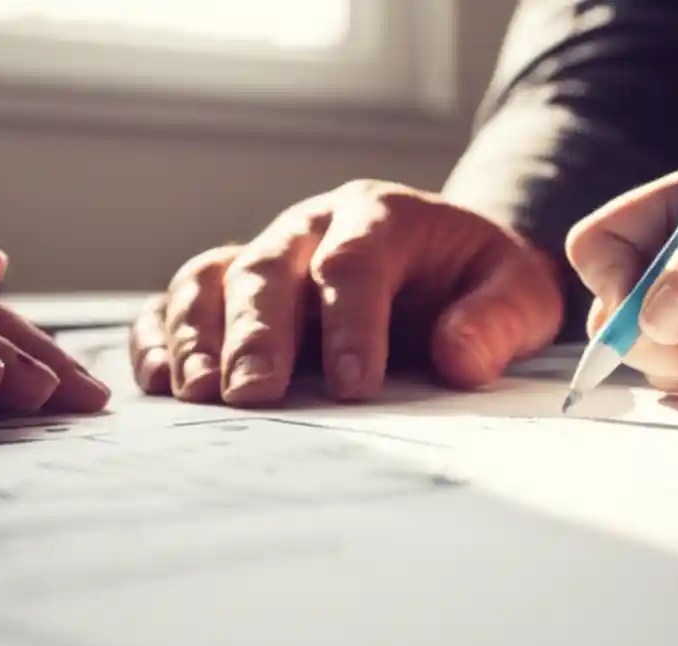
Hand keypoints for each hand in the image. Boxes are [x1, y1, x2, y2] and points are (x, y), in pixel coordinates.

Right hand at [131, 180, 562, 404]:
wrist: (447, 261)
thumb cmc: (478, 281)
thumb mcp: (518, 293)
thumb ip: (497, 320)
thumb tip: (460, 360)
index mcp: (382, 217)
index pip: (355, 263)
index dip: (353, 323)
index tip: (357, 386)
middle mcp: (312, 229)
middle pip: (269, 268)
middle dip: (258, 334)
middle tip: (254, 395)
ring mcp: (266, 253)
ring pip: (212, 277)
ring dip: (198, 335)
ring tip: (196, 394)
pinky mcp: (234, 286)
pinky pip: (180, 299)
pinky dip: (162, 335)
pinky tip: (159, 381)